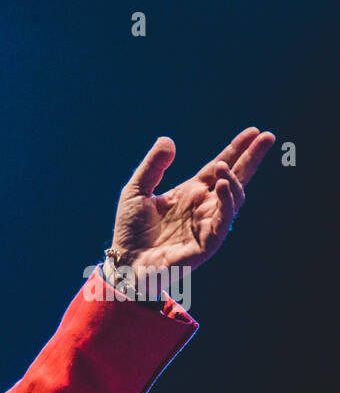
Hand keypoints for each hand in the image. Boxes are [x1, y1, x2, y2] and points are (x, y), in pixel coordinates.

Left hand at [112, 127, 274, 277]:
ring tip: (222, 166)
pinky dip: (226, 203)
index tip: (252, 132)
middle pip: (234, 179)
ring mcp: (207, 225)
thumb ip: (152, 166)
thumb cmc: (129, 230)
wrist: (124, 261)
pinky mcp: (207, 244)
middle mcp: (203, 207)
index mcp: (190, 193)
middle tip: (268, 137)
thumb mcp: (136, 191)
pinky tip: (221, 186)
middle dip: (252, 158)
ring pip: (233, 199)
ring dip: (232, 180)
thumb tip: (168, 140)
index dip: (235, 150)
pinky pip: (223, 222)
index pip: (218, 168)